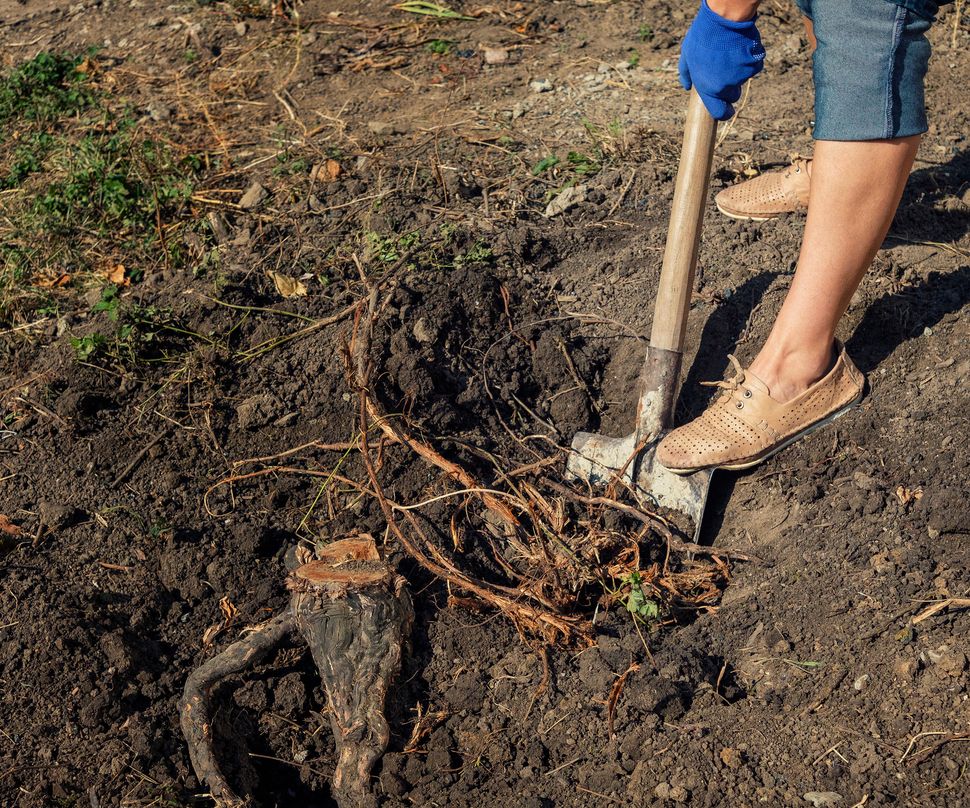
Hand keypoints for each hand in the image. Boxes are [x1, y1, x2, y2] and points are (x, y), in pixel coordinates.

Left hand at [678, 0, 765, 120]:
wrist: (723, 19)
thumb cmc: (702, 37)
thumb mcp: (687, 56)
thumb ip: (687, 75)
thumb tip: (687, 87)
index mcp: (709, 89)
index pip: (720, 112)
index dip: (723, 112)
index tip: (725, 110)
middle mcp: (726, 86)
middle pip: (732, 96)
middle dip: (730, 87)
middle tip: (723, 69)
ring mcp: (742, 76)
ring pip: (743, 79)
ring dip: (738, 70)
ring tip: (729, 51)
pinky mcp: (755, 64)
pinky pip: (753, 66)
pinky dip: (749, 59)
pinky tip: (741, 47)